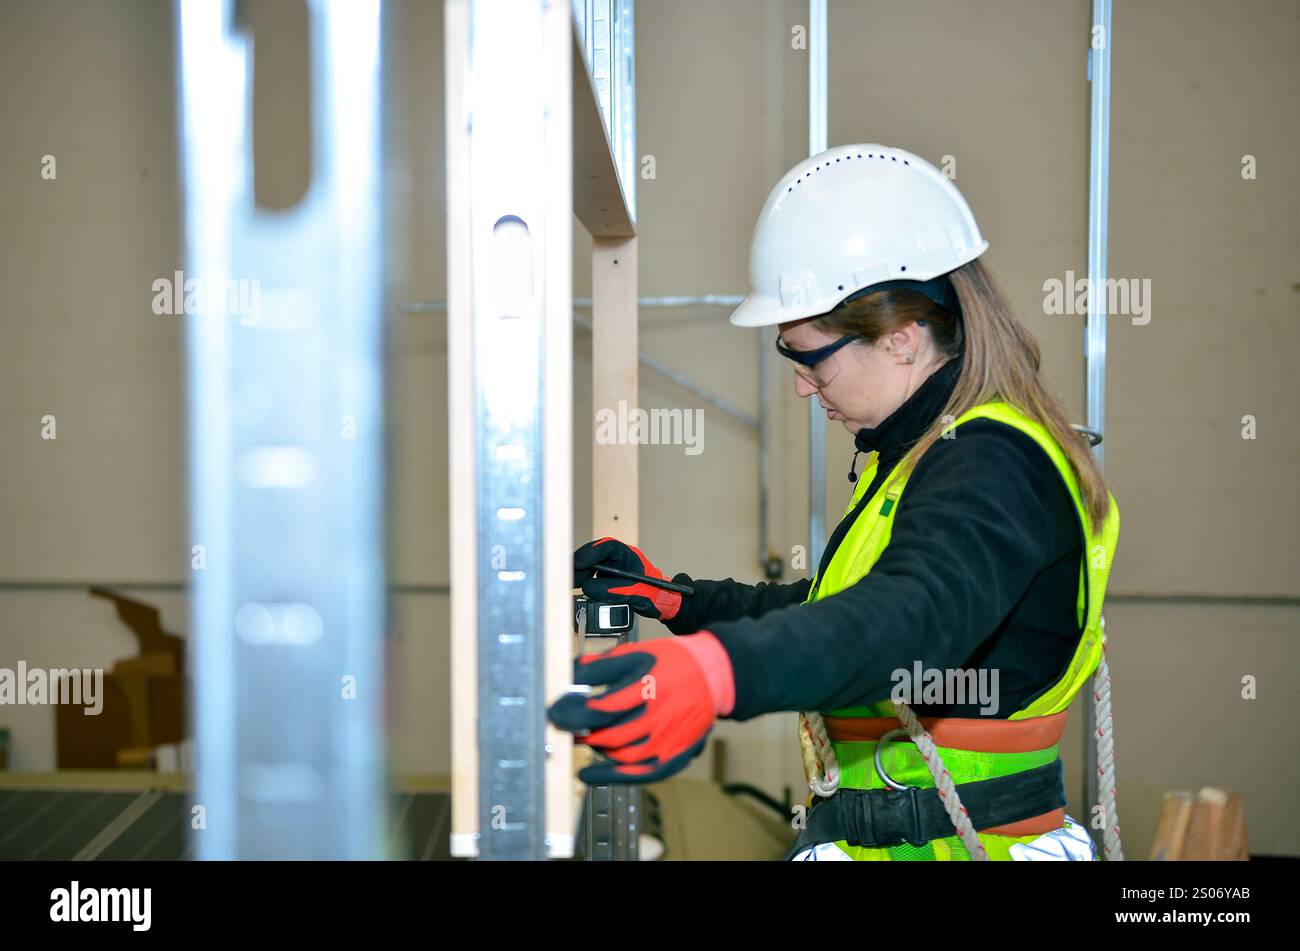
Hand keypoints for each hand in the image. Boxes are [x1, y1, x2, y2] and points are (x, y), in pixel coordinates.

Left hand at [548, 632, 733, 783]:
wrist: (713, 675)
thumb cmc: (672, 662)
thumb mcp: (633, 654)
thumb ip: (598, 667)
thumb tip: (566, 675)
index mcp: (646, 688)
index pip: (598, 709)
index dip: (571, 713)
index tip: (554, 712)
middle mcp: (657, 718)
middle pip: (606, 735)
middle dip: (581, 732)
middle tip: (566, 726)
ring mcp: (666, 741)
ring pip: (619, 756)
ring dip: (596, 749)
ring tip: (585, 737)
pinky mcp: (673, 756)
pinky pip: (638, 774)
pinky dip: (611, 776)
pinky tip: (590, 773)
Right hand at [573, 537, 682, 620]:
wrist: (662, 603)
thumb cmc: (656, 594)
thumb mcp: (637, 592)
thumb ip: (614, 589)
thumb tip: (589, 588)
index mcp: (628, 555)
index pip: (606, 547)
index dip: (589, 553)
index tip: (577, 563)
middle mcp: (617, 559)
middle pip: (593, 556)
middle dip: (579, 566)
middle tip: (568, 578)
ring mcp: (612, 568)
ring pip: (590, 566)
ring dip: (579, 575)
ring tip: (570, 585)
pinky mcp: (607, 579)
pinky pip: (591, 577)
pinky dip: (583, 582)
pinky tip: (577, 589)